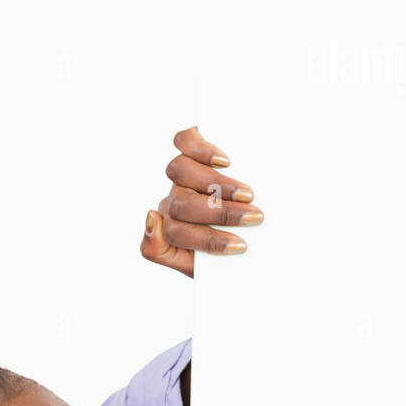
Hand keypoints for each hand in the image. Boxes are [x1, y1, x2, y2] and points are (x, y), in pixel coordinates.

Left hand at [140, 125, 263, 275]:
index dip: (207, 241)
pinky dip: (201, 149)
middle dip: (222, 213)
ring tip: (248, 194)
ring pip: (179, 172)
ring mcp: (180, 176)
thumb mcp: (200, 264)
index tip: (240, 245)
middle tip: (254, 218)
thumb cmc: (228, 247)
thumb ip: (164, 252)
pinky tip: (224, 161)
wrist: (253, 228)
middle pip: (181, 204)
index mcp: (171, 230)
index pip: (172, 235)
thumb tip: (151, 217)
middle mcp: (173, 202)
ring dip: (217, 184)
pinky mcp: (192, 149)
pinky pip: (184, 142)